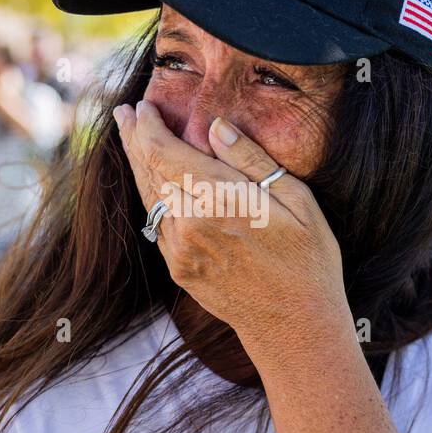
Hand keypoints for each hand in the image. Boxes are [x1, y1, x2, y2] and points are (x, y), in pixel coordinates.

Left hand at [114, 99, 350, 343]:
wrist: (295, 326)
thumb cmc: (307, 260)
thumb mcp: (297, 200)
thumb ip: (251, 160)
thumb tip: (215, 126)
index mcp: (218, 201)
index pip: (165, 152)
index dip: (148, 127)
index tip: (142, 107)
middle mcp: (189, 224)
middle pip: (148, 171)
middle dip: (133, 138)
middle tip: (123, 113)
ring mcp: (179, 250)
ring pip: (149, 197)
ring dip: (138, 165)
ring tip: (131, 138)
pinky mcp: (179, 269)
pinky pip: (157, 224)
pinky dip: (152, 196)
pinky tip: (155, 182)